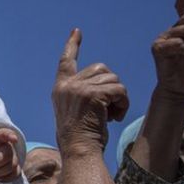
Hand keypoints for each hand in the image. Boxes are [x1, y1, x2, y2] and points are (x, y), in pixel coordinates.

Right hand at [52, 29, 128, 153]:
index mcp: (60, 88)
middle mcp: (67, 85)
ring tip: (112, 116)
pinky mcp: (93, 94)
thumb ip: (83, 92)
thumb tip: (103, 79)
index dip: (72, 45)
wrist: (79, 151)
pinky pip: (119, 90)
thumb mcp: (76, 110)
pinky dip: (123, 103)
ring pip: (113, 79)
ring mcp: (79, 88)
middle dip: (111, 86)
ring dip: (119, 97)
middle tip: (109, 109)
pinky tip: (115, 118)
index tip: (76, 32)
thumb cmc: (81, 137)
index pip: (66, 61)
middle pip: (101, 69)